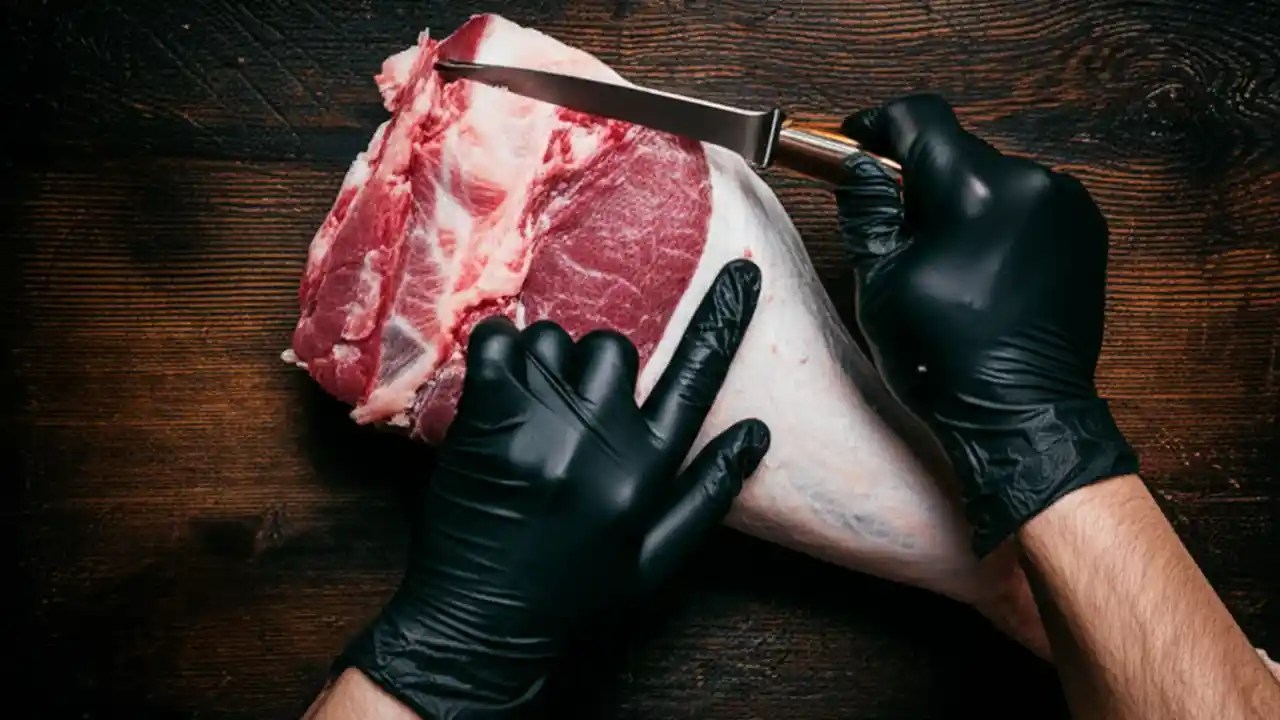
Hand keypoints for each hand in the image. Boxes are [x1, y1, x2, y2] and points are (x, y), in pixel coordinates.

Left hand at [336, 260, 770, 717]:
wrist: (483, 622)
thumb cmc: (576, 590)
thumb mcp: (658, 558)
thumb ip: (709, 492)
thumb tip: (757, 432)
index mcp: (647, 470)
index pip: (697, 378)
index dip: (724, 320)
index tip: (743, 272)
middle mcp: (599, 439)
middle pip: (614, 348)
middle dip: (599, 366)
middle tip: (573, 408)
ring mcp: (540, 426)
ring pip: (554, 342)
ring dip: (546, 365)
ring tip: (532, 413)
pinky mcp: (486, 419)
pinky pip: (501, 343)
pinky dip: (499, 351)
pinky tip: (500, 385)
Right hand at [835, 95, 1137, 554]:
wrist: (1022, 414)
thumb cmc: (944, 360)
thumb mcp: (882, 283)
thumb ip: (869, 211)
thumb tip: (861, 165)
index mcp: (974, 191)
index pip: (920, 118)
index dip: (879, 124)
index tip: (858, 140)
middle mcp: (1029, 183)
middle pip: (956, 150)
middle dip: (920, 177)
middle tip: (895, 223)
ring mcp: (1066, 205)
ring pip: (993, 176)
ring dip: (963, 201)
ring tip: (945, 258)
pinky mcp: (1086, 229)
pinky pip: (1028, 202)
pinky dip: (999, 219)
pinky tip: (984, 268)